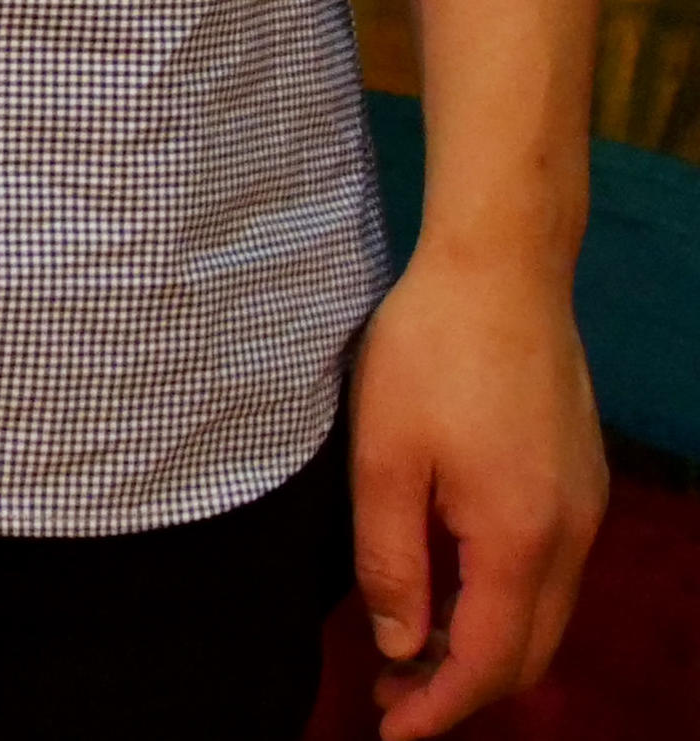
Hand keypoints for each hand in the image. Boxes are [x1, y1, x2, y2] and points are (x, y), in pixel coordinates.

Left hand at [348, 238, 605, 735]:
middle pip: (528, 652)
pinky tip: (452, 591)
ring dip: (483, 647)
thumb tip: (401, 647)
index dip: (439, 708)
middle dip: (461, 689)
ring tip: (409, 654)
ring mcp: (584, 509)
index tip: (388, 732)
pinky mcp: (578, 482)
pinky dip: (504, 604)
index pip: (487, 660)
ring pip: (544, 616)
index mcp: (519, 539)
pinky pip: (549, 574)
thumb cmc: (430, 353)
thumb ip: (391, 560)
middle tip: (389, 698)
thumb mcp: (383, 458)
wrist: (501, 272)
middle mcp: (569, 537)